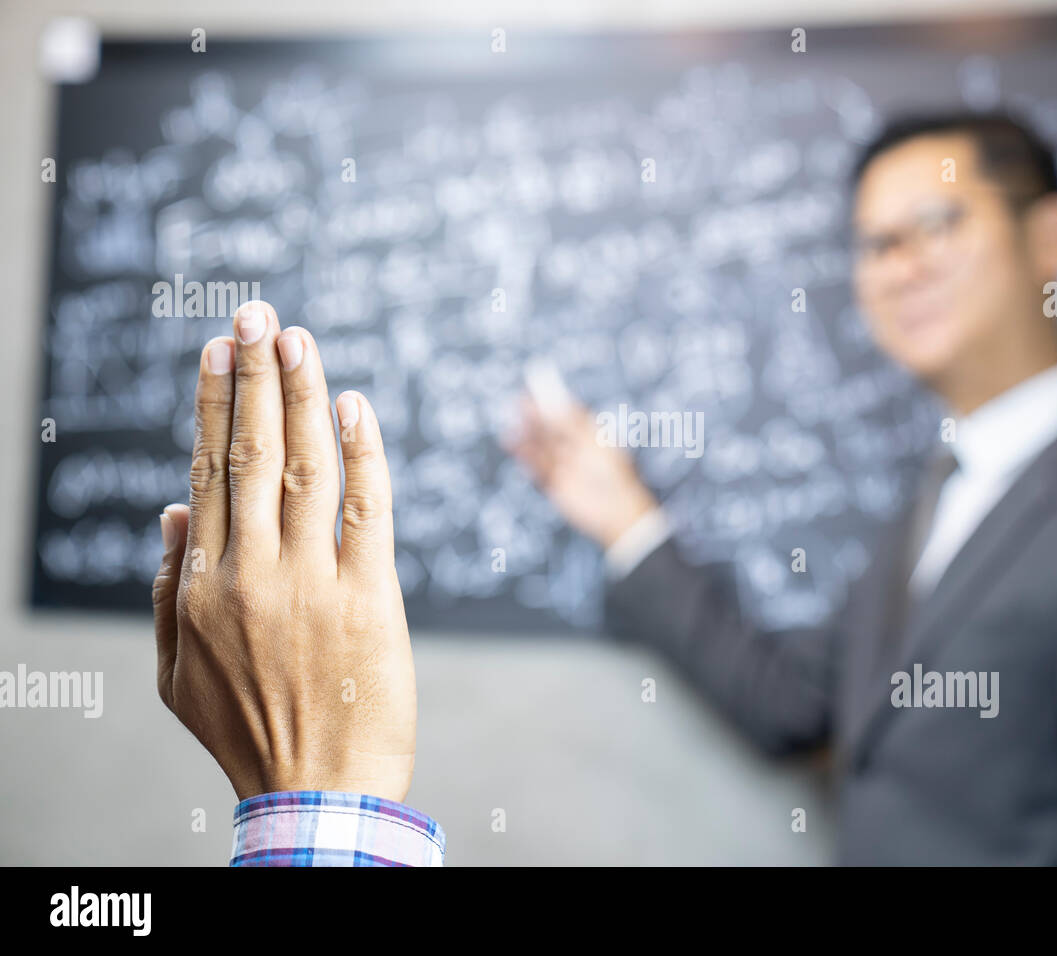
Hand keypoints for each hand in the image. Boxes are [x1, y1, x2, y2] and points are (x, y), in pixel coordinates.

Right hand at [151, 301, 416, 801]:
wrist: (318, 795)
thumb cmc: (247, 734)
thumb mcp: (176, 673)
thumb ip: (169, 590)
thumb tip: (176, 511)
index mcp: (202, 585)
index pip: (209, 471)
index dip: (216, 403)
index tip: (220, 349)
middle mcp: (253, 572)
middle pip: (253, 452)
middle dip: (256, 376)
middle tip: (259, 315)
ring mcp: (313, 582)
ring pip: (306, 467)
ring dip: (304, 396)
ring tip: (299, 338)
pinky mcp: (371, 597)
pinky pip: (367, 510)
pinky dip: (363, 454)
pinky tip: (356, 406)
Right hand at [506, 397, 658, 549]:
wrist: (617, 511)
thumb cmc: (613, 474)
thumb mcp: (592, 443)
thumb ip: (571, 424)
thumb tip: (552, 403)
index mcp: (592, 438)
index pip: (569, 416)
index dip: (551, 404)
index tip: (534, 392)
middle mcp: (579, 452)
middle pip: (553, 431)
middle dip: (536, 419)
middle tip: (518, 404)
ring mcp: (568, 469)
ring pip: (544, 450)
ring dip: (528, 438)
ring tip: (512, 428)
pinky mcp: (558, 487)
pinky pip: (540, 470)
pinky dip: (528, 458)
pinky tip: (517, 447)